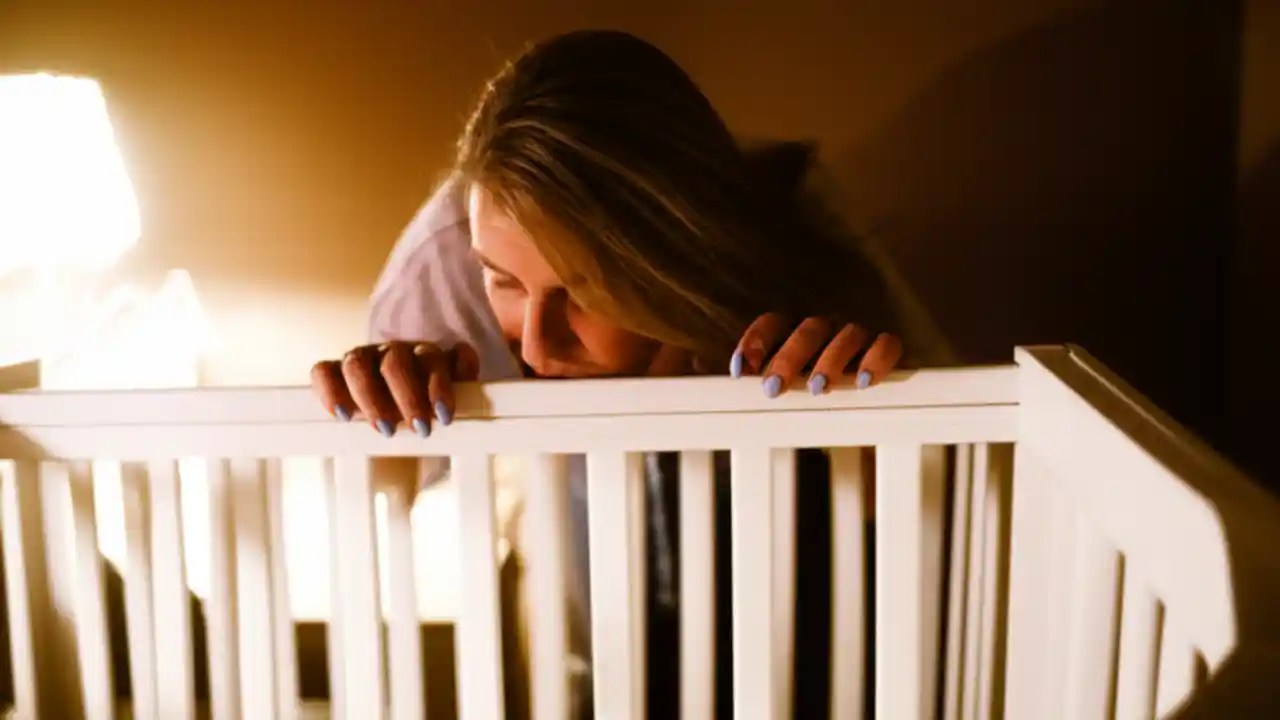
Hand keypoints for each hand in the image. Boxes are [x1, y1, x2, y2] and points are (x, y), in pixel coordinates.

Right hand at [310, 341, 478, 436]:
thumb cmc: (427, 401)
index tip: (444, 417)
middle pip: (394, 363)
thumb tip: (465, 359)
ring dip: (370, 398)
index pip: (430, 359)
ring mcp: (361, 359)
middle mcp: (390, 352)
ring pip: (356, 364)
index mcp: (422, 354)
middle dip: (407, 398)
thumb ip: (462, 376)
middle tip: (419, 429)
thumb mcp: (451, 392)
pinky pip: (322, 371)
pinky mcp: (334, 372)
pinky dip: (329, 391)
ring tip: (386, 429)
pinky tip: (342, 416)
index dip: (437, 386)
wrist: (399, 404)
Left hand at [729, 313, 902, 395]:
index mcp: (797, 332)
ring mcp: (859, 335)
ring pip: (846, 336)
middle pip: (808, 330)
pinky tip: (862, 382)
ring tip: (818, 389)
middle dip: (788, 359)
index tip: (741, 371)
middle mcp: (828, 327)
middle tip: (774, 389)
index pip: (773, 322)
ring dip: (830, 361)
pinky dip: (875, 360)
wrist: (876, 404)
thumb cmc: (819, 393)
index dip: (756, 341)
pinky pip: (887, 344)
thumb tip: (711, 379)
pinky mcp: (889, 348)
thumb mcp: (787, 389)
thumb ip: (759, 382)